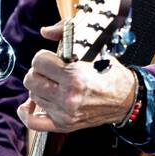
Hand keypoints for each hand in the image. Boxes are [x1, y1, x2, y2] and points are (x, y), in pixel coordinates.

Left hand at [17, 21, 136, 133]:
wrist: (127, 99)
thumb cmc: (112, 75)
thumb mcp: (95, 51)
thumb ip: (68, 37)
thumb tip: (45, 31)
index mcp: (75, 76)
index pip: (39, 61)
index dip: (43, 56)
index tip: (51, 58)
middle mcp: (68, 96)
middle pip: (31, 79)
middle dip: (38, 71)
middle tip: (49, 71)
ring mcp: (65, 113)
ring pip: (32, 96)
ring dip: (39, 88)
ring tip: (51, 84)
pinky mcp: (64, 125)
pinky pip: (34, 122)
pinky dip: (27, 113)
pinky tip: (28, 105)